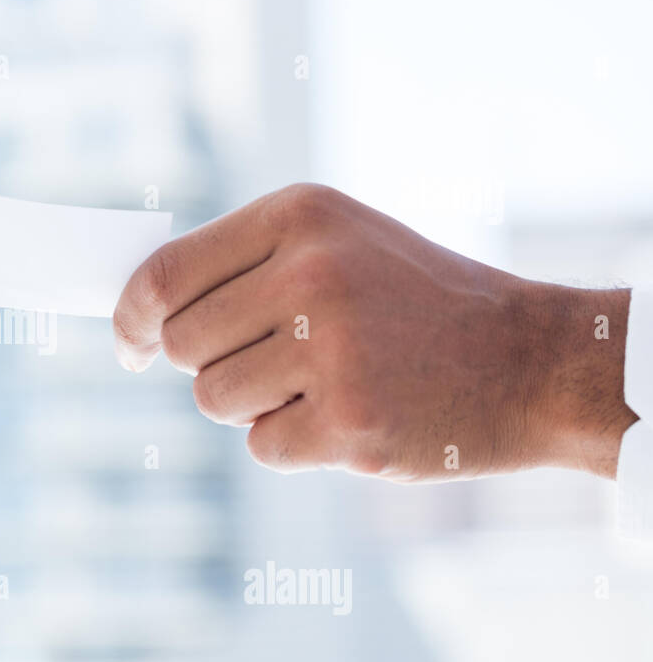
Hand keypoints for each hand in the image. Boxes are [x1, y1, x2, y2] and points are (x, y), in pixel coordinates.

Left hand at [113, 184, 636, 480]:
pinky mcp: (349, 421)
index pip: (165, 274)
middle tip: (271, 361)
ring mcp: (331, 349)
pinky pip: (261, 445)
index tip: (130, 343)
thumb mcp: (336, 243)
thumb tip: (138, 311)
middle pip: (182, 343)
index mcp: (301, 216)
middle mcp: (311, 273)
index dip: (130, 316)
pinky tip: (350, 415)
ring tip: (322, 383)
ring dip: (252, 405)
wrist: (530, 360)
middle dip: (209, 363)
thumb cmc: (412, 302)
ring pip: (212, 399)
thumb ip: (242, 264)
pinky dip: (293, 442)